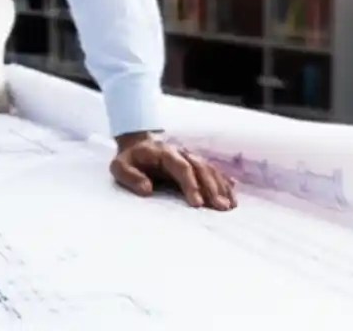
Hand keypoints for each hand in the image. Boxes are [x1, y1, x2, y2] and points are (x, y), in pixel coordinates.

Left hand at [110, 132, 236, 210]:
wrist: (137, 144)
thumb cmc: (128, 159)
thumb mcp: (119, 167)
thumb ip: (131, 177)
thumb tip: (147, 189)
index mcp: (164, 153)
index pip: (182, 168)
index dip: (191, 184)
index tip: (197, 203)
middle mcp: (181, 154)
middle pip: (201, 169)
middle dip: (212, 188)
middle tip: (221, 207)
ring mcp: (190, 157)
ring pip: (210, 170)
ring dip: (221, 187)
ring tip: (230, 205)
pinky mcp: (194, 164)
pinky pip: (213, 171)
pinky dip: (223, 182)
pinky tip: (233, 193)